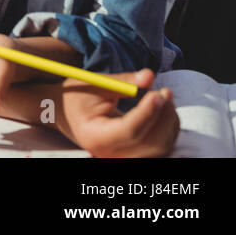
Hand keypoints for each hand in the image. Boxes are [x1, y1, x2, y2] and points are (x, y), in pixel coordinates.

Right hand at [59, 70, 179, 156]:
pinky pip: (163, 147)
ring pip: (160, 146)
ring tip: (164, 97)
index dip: (146, 113)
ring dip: (169, 121)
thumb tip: (149, 76)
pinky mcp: (135, 156)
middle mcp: (111, 154)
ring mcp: (124, 158)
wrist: (67, 114)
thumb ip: (122, 81)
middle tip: (165, 91)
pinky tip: (163, 110)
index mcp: (95, 137)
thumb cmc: (79, 97)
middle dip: (162, 115)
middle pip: (149, 143)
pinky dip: (168, 128)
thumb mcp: (94, 84)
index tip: (157, 94)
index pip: (128, 131)